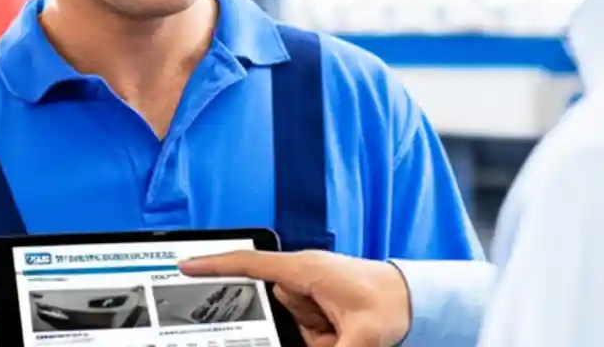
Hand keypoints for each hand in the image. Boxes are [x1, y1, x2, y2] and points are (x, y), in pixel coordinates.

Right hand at [179, 250, 410, 346]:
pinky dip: (324, 336)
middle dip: (304, 326)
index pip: (251, 265)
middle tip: (332, 323)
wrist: (417, 300)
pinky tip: (344, 329)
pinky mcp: (320, 302)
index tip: (185, 266)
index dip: (216, 265)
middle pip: (276, 307)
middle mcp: (305, 276)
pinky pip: (307, 326)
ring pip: (292, 321)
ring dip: (317, 334)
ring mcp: (313, 289)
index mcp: (306, 270)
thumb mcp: (359, 340)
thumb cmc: (389, 303)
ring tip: (345, 327)